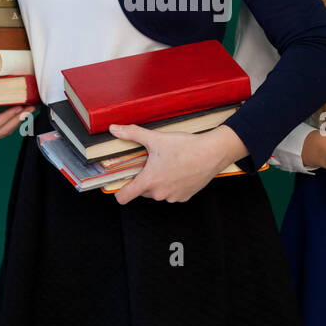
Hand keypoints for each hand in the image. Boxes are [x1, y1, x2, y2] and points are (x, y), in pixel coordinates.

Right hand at [0, 93, 33, 146]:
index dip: (5, 118)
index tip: (17, 108)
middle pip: (2, 131)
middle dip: (17, 120)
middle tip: (30, 108)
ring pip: (5, 132)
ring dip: (19, 121)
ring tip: (30, 109)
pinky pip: (4, 129)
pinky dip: (15, 121)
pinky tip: (23, 113)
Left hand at [105, 123, 244, 204]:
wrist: (212, 153)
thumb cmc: (185, 147)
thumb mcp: (155, 138)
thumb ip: (132, 134)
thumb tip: (114, 128)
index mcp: (149, 181)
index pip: (124, 197)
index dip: (120, 191)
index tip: (122, 183)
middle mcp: (159, 193)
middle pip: (142, 191)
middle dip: (144, 179)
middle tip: (152, 163)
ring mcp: (172, 197)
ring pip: (158, 192)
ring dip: (159, 182)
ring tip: (168, 165)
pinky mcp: (184, 197)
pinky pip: (171, 193)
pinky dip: (172, 185)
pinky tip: (179, 171)